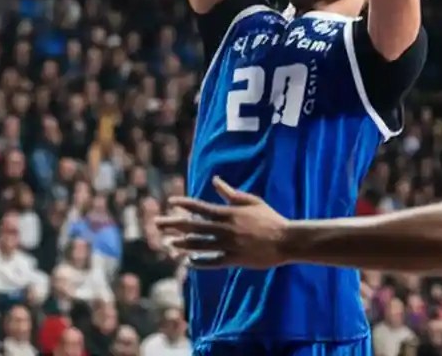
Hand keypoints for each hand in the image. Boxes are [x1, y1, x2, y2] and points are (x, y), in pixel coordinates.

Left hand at [157, 176, 289, 268]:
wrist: (285, 240)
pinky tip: (188, 261)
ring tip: (167, 243)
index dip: (183, 204)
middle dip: (172, 224)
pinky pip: (211, 262)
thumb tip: (216, 180)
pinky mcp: (233, 260)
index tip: (170, 202)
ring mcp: (228, 245)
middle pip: (192, 226)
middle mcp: (224, 229)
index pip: (200, 207)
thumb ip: (231, 193)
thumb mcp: (251, 200)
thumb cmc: (269, 218)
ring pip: (198, 245)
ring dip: (181, 244)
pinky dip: (199, 261)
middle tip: (156, 223)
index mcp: (228, 213)